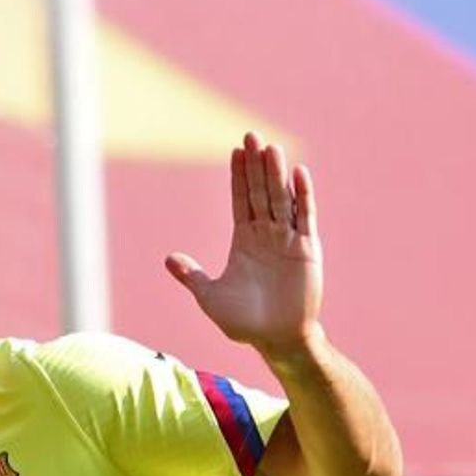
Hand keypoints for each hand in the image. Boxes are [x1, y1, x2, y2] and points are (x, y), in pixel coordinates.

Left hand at [164, 132, 321, 359]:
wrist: (277, 340)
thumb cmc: (245, 323)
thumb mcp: (211, 298)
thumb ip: (192, 276)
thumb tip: (168, 259)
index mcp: (244, 240)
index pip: (240, 200)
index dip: (238, 176)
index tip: (236, 150)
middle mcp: (267, 235)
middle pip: (260, 192)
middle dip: (256, 165)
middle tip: (252, 135)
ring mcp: (287, 240)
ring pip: (281, 199)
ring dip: (277, 174)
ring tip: (271, 148)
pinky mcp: (307, 250)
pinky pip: (305, 218)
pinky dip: (302, 196)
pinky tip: (299, 174)